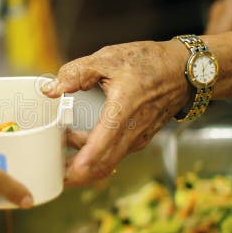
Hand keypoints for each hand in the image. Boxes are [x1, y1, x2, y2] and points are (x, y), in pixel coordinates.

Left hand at [43, 41, 189, 185]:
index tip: (60, 172)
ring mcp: (136, 139)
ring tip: (56, 151)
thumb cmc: (149, 62)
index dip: (79, 164)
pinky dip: (93, 156)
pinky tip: (75, 142)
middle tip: (47, 171)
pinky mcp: (137, 140)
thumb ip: (76, 73)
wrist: (184, 71)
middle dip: (73, 174)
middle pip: (101, 166)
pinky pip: (113, 155)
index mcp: (123, 111)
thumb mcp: (109, 58)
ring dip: (81, 163)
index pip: (100, 147)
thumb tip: (51, 89)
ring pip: (106, 163)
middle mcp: (132, 132)